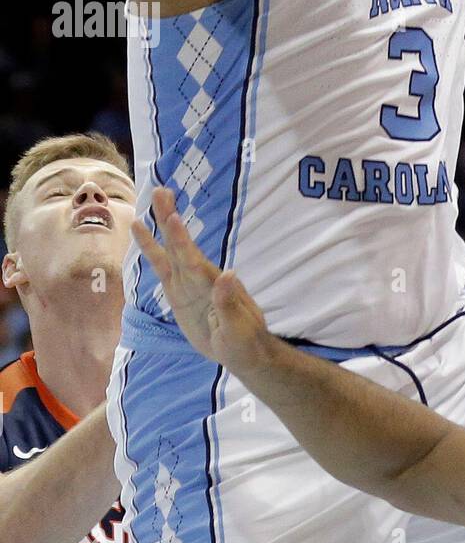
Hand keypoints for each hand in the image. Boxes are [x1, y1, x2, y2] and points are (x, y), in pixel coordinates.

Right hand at [131, 188, 272, 375]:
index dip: (181, 239)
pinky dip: (152, 250)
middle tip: (160, 190)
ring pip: (170, 250)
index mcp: (213, 284)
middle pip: (180, 244)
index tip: (171, 217)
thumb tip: (229, 274)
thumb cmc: (244, 339)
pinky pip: (162, 268)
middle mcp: (199, 278)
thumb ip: (229, 302)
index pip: (193, 258)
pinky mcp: (178, 293)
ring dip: (160, 227)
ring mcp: (187, 284)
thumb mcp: (238, 326)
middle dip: (169, 218)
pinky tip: (142, 233)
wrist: (242, 352)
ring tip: (150, 202)